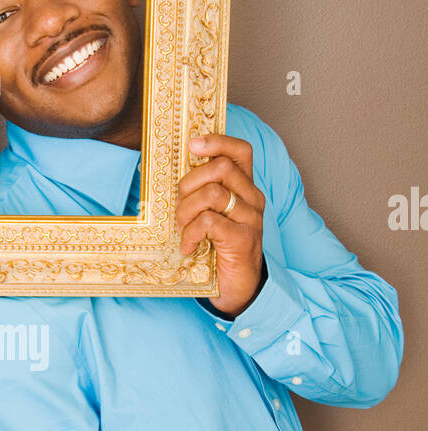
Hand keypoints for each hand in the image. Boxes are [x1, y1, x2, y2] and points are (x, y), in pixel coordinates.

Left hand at [177, 134, 265, 316]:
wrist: (238, 288)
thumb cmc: (220, 249)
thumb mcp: (212, 214)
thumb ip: (203, 192)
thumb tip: (178, 171)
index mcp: (245, 188)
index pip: (240, 150)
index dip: (217, 141)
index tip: (192, 145)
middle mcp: (252, 199)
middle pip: (221, 168)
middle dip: (189, 183)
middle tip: (181, 206)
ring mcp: (250, 219)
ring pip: (212, 194)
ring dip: (187, 210)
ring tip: (184, 228)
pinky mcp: (242, 240)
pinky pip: (209, 222)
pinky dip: (191, 233)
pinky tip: (189, 246)